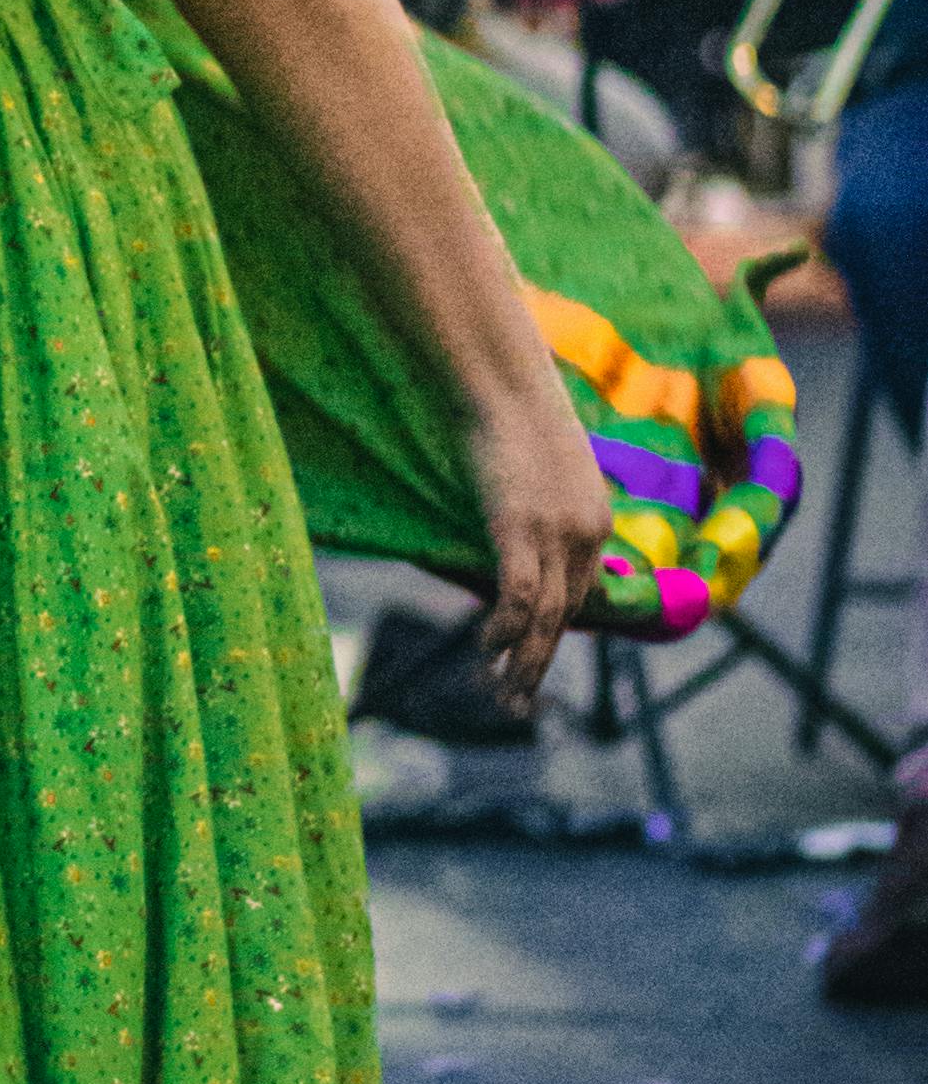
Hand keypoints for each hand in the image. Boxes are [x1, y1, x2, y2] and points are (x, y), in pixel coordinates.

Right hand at [465, 364, 611, 709]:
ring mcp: (556, 532)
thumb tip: (520, 510)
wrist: (502, 378)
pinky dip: (506, 631)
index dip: (556, 630)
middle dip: (542, 664)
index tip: (533, 656)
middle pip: (570, 614)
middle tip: (520, 705)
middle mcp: (586, 532)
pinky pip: (520, 596)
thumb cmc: (512, 407)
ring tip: (505, 699)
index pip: (583, 591)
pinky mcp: (520, 528)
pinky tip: (489, 653)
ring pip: (548, 618)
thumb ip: (542, 495)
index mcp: (595, 516)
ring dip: (525, 665)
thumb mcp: (543, 459)